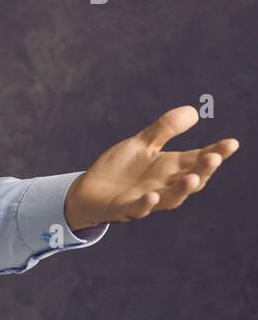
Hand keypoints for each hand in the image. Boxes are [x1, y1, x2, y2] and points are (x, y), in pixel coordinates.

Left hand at [64, 106, 239, 229]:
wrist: (88, 190)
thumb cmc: (120, 168)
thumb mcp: (142, 144)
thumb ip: (165, 129)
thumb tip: (194, 110)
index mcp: (170, 167)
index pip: (197, 159)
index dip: (216, 152)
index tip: (232, 143)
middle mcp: (164, 185)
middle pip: (190, 179)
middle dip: (203, 170)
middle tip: (214, 157)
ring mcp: (147, 199)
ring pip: (171, 198)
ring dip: (182, 189)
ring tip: (192, 177)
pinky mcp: (125, 209)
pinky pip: (138, 209)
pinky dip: (146, 204)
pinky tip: (152, 196)